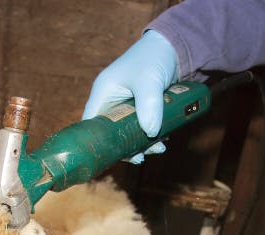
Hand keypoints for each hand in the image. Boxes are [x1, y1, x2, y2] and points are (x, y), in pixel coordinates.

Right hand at [82, 30, 178, 163]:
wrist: (174, 47)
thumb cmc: (154, 57)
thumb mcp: (149, 80)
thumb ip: (149, 104)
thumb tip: (150, 133)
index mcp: (103, 93)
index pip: (90, 124)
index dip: (96, 142)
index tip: (112, 156)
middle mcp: (112, 102)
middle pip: (111, 134)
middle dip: (126, 147)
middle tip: (142, 157)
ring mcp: (127, 107)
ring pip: (128, 134)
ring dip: (143, 144)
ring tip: (160, 148)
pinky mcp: (141, 110)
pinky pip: (142, 129)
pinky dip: (152, 137)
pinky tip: (164, 139)